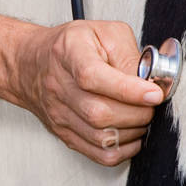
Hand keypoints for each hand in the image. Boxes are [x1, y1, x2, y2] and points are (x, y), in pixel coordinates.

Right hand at [14, 20, 163, 165]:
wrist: (30, 63)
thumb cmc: (71, 46)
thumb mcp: (104, 32)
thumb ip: (129, 54)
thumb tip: (152, 81)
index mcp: (69, 53)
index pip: (93, 77)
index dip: (128, 89)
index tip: (154, 93)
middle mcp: (59, 86)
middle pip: (99, 113)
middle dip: (137, 113)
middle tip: (150, 104)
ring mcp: (59, 114)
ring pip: (101, 137)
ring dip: (132, 131)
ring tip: (141, 116)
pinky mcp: (64, 133)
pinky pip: (98, 154)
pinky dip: (122, 150)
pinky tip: (130, 135)